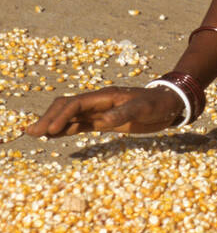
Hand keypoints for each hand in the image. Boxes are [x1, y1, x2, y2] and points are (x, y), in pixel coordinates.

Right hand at [23, 85, 182, 137]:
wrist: (169, 104)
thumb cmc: (158, 104)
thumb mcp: (144, 108)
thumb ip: (124, 113)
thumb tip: (103, 121)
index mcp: (104, 97)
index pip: (75, 105)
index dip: (61, 116)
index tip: (50, 131)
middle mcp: (98, 103)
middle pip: (66, 108)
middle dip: (48, 119)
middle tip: (31, 133)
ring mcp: (99, 112)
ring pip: (69, 116)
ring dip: (52, 124)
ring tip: (34, 133)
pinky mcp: (104, 121)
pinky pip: (80, 125)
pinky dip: (65, 129)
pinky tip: (53, 136)